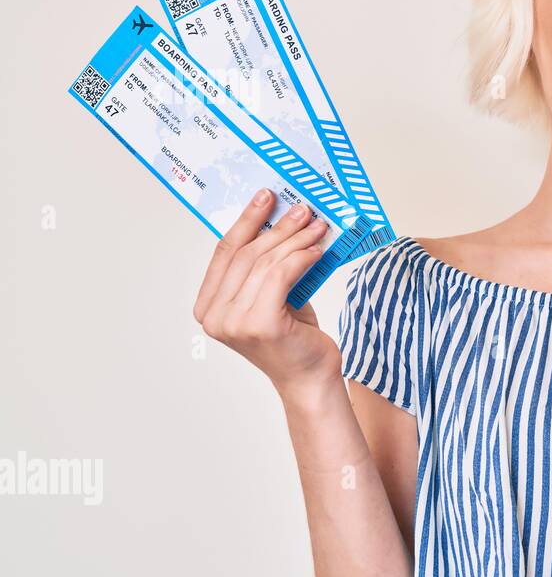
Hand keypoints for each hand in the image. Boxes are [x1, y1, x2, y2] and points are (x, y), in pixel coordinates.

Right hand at [193, 189, 342, 395]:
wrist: (310, 378)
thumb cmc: (294, 338)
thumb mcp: (274, 296)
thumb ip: (266, 267)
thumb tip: (281, 221)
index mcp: (208, 307)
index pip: (225, 253)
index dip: (245, 221)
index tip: (266, 197)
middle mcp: (214, 317)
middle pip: (246, 255)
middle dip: (276, 227)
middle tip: (301, 209)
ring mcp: (234, 323)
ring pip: (265, 263)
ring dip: (295, 239)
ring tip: (316, 226)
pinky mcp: (260, 325)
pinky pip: (281, 276)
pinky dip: (301, 257)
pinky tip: (317, 250)